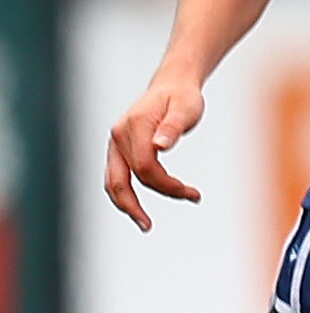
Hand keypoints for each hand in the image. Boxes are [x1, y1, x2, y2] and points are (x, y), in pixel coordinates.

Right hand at [104, 75, 205, 230]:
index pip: (145, 167)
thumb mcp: (186, 108)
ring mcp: (116, 143)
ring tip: (144, 223)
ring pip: (114, 181)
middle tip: (148, 226)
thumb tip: (160, 146)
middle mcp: (118, 136)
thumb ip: (174, 127)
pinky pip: (118, 176)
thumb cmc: (183, 97)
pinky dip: (128, 192)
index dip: (166, 185)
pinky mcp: (119, 149)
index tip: (192, 194)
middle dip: (133, 205)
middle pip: (120, 179)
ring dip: (127, 204)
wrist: (172, 86)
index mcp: (134, 127)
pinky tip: (140, 206)